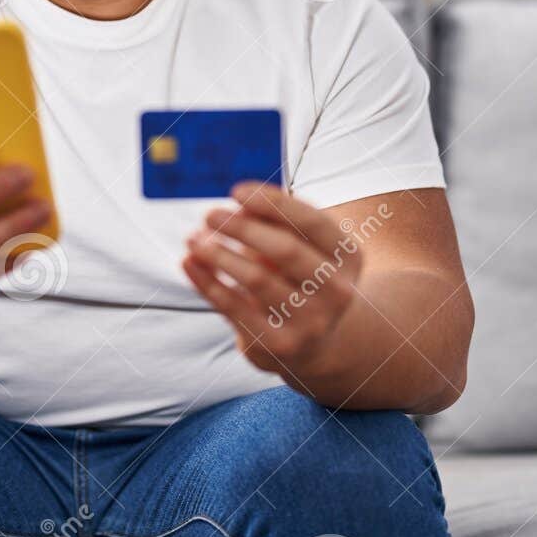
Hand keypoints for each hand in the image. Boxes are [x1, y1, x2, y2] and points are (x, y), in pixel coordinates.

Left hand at [180, 182, 362, 380]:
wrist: (312, 343)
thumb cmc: (299, 278)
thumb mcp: (302, 248)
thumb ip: (276, 224)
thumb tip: (236, 210)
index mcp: (348, 257)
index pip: (312, 222)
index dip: (272, 203)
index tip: (235, 191)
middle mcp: (337, 291)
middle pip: (285, 249)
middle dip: (242, 228)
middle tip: (209, 214)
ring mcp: (310, 322)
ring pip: (255, 279)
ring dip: (218, 254)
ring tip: (193, 238)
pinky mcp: (278, 345)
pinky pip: (234, 307)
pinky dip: (206, 282)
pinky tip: (189, 262)